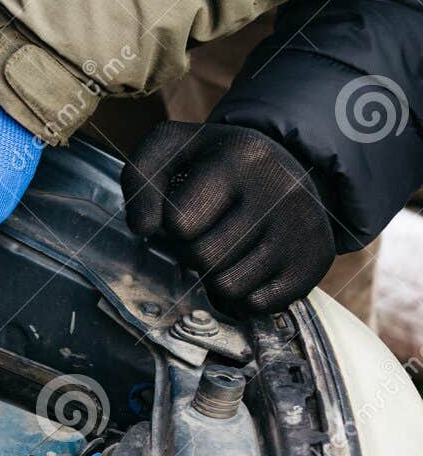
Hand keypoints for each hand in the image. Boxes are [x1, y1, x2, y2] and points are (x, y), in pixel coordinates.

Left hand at [122, 122, 334, 313]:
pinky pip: (258, 304)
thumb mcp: (170, 150)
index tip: (187, 208)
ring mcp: (304, 227)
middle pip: (203, 258)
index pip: (180, 222)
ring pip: (229, 287)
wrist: (284, 167)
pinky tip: (248, 263)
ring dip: (215, 275)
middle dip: (193, 251)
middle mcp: (282, 189)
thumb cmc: (216, 163)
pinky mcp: (316, 259)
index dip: (173, 224)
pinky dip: (243, 293)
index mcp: (242, 155)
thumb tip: (144, 228)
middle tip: (207, 231)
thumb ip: (139, 180)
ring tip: (227, 246)